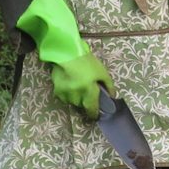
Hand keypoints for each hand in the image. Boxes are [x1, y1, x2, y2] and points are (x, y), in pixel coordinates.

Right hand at [16, 0, 114, 116]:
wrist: (66, 52)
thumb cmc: (86, 61)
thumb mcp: (102, 72)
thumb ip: (108, 86)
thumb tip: (111, 96)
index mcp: (89, 91)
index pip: (92, 109)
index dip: (94, 114)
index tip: (96, 115)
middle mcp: (76, 95)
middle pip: (82, 105)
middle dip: (85, 101)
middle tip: (87, 91)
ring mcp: (65, 94)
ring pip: (73, 101)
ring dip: (76, 97)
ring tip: (78, 84)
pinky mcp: (57, 90)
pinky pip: (64, 96)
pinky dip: (68, 93)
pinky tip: (70, 83)